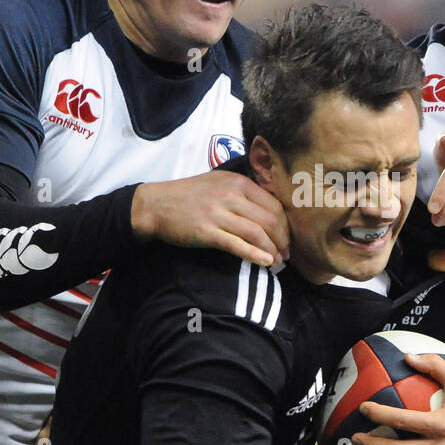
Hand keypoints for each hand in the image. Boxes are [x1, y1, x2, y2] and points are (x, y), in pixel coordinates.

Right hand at [133, 170, 290, 266]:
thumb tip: (272, 210)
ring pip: (256, 232)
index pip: (273, 204)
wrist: (156, 205)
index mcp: (237, 182)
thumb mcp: (219, 183)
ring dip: (272, 249)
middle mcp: (230, 195)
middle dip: (283, 239)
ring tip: (278, 261)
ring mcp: (217, 213)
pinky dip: (255, 255)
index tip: (288, 238)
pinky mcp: (206, 231)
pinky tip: (265, 262)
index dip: (286, 224)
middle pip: (270, 219)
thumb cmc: (189, 196)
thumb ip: (244, 192)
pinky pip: (237, 245)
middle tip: (287, 254)